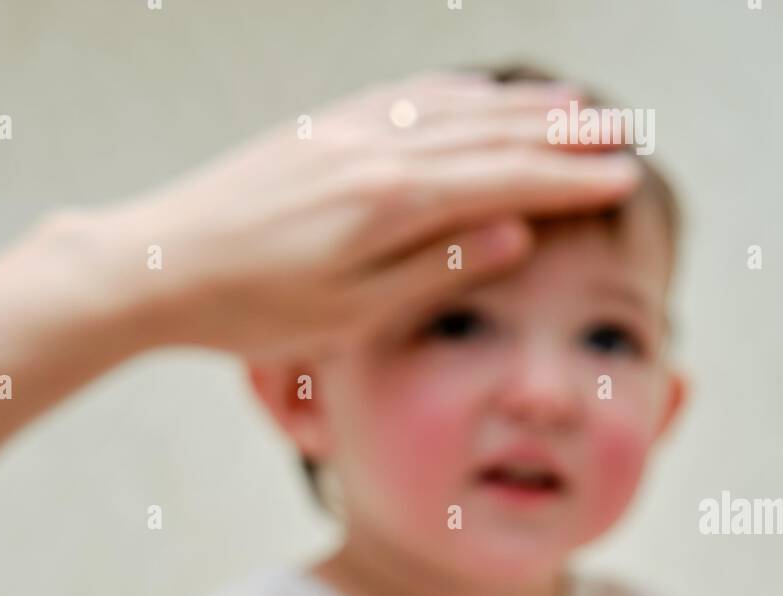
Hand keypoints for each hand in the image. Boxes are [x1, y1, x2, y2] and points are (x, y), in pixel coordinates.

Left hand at [81, 70, 639, 356]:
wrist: (158, 264)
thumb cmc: (251, 308)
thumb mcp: (349, 314)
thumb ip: (435, 269)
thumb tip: (514, 230)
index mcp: (392, 201)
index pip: (506, 180)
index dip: (570, 179)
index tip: (624, 176)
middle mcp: (378, 149)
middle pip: (492, 132)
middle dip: (564, 133)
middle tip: (624, 132)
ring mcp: (347, 131)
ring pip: (455, 107)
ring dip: (520, 105)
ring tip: (574, 104)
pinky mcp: (320, 130)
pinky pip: (407, 98)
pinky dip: (456, 95)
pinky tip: (476, 96)